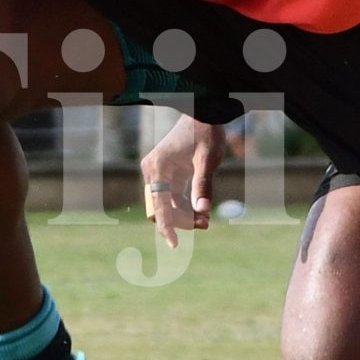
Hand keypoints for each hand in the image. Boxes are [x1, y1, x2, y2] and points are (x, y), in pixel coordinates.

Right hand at [143, 115, 224, 247]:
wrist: (202, 114)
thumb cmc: (205, 133)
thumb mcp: (208, 159)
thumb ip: (203, 185)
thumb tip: (203, 210)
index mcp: (158, 167)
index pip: (160, 205)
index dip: (167, 227)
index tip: (174, 245)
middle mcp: (152, 170)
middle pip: (161, 208)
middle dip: (181, 221)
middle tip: (206, 224)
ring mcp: (156, 172)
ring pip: (166, 205)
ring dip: (184, 216)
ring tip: (207, 220)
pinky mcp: (164, 174)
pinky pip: (171, 198)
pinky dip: (185, 207)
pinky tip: (202, 212)